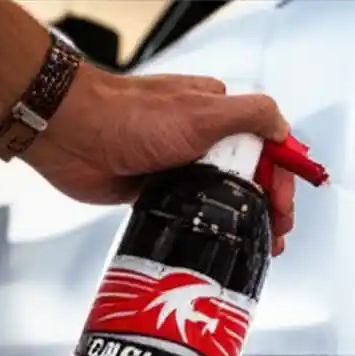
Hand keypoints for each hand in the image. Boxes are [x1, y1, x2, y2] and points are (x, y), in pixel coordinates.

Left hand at [23, 64, 295, 254]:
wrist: (70, 134)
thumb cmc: (129, 117)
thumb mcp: (203, 110)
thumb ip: (250, 115)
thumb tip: (283, 127)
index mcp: (218, 115)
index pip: (267, 146)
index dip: (282, 176)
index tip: (284, 202)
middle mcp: (203, 139)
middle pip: (251, 176)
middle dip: (271, 205)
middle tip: (278, 230)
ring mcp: (182, 166)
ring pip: (225, 198)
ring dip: (246, 221)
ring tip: (262, 246)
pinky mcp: (159, 191)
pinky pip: (194, 212)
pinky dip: (211, 228)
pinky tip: (222, 244)